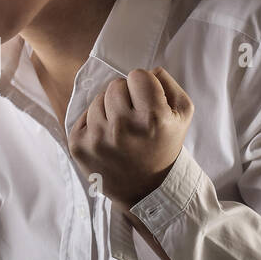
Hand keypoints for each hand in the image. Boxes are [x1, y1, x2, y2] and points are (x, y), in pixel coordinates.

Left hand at [68, 66, 193, 207]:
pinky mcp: (78, 146)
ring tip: (121, 131)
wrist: (147, 190)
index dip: (144, 87)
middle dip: (125, 98)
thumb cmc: (165, 146)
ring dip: (108, 110)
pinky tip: (107, 139)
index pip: (138, 75)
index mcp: (152, 118)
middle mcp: (123, 128)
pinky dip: (93, 123)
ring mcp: (98, 138)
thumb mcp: (182, 115)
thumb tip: (148, 69)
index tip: (147, 104)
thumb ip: (168, 83)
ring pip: (97, 99)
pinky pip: (83, 115)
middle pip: (115, 85)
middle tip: (134, 119)